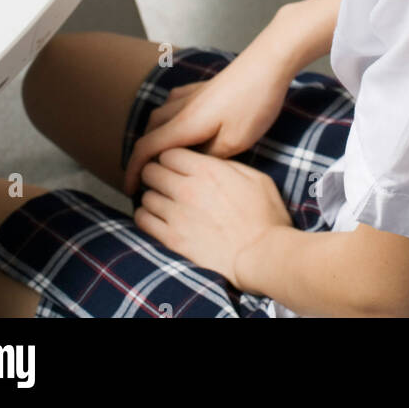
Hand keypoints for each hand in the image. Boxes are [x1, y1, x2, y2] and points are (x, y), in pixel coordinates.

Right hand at [122, 37, 294, 195]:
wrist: (269, 63)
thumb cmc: (254, 103)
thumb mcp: (234, 142)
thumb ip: (208, 158)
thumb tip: (191, 168)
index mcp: (185, 125)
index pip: (145, 150)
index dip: (132, 172)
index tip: (129, 192)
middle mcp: (181, 107)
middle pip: (148, 133)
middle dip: (141, 158)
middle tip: (146, 180)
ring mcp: (191, 94)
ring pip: (158, 117)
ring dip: (153, 137)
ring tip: (160, 157)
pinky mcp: (203, 87)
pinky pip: (173, 103)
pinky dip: (166, 118)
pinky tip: (177, 122)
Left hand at [134, 147, 292, 288]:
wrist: (261, 255)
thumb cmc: (265, 217)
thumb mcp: (256, 178)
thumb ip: (229, 165)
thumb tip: (212, 162)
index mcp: (208, 170)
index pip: (169, 152)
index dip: (171, 157)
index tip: (176, 165)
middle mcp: (188, 188)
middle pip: (151, 171)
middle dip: (156, 173)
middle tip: (164, 181)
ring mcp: (177, 215)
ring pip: (146, 196)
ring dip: (152, 196)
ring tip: (162, 201)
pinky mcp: (172, 239)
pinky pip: (143, 220)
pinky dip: (145, 216)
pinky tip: (156, 218)